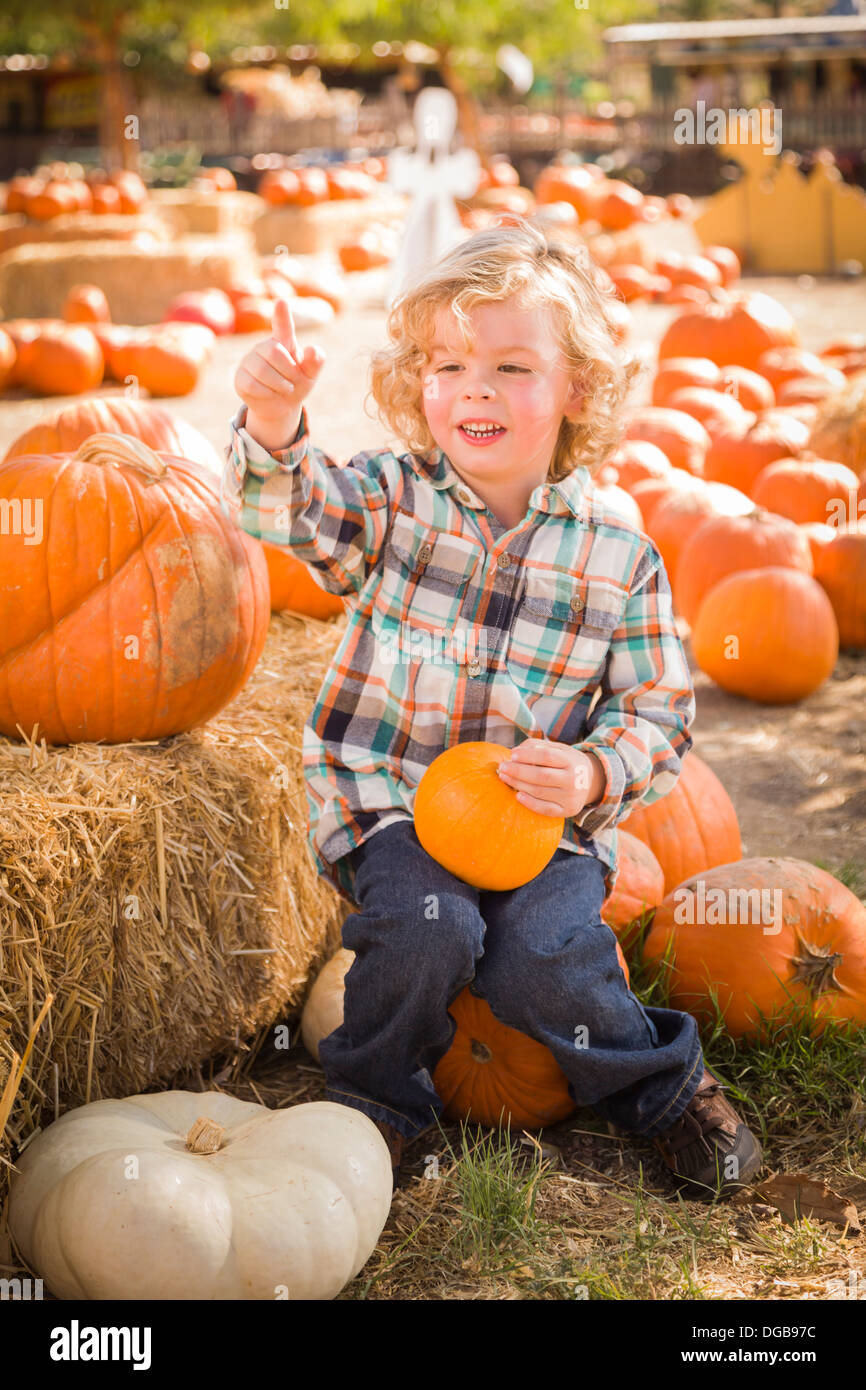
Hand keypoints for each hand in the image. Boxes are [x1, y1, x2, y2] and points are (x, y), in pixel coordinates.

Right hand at [235, 298, 325, 451]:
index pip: (282, 325)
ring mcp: (248, 360)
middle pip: (274, 352)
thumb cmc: (296, 383)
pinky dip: (267, 394)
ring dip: (279, 385)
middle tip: (293, 382)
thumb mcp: (310, 375)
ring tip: (284, 388)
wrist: (280, 406)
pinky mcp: (239, 377)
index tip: (282, 302)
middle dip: (289, 371)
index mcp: (283, 341)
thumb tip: (314, 349)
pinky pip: (252, 384)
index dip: (282, 314)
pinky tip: (270, 394)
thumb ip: (315, 362)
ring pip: (262, 370)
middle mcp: (263, 346)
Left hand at [497, 740, 604, 818]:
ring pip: (540, 792)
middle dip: (518, 771)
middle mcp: (573, 780)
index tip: (512, 754)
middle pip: (541, 775)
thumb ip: (538, 746)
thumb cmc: (566, 762)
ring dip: (518, 785)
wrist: (590, 782)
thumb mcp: (559, 749)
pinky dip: (530, 803)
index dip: (528, 755)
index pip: (547, 756)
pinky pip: (545, 809)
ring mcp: (570, 797)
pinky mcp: (567, 810)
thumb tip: (515, 752)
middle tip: (502, 767)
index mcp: (571, 761)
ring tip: (504, 777)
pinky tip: (517, 795)